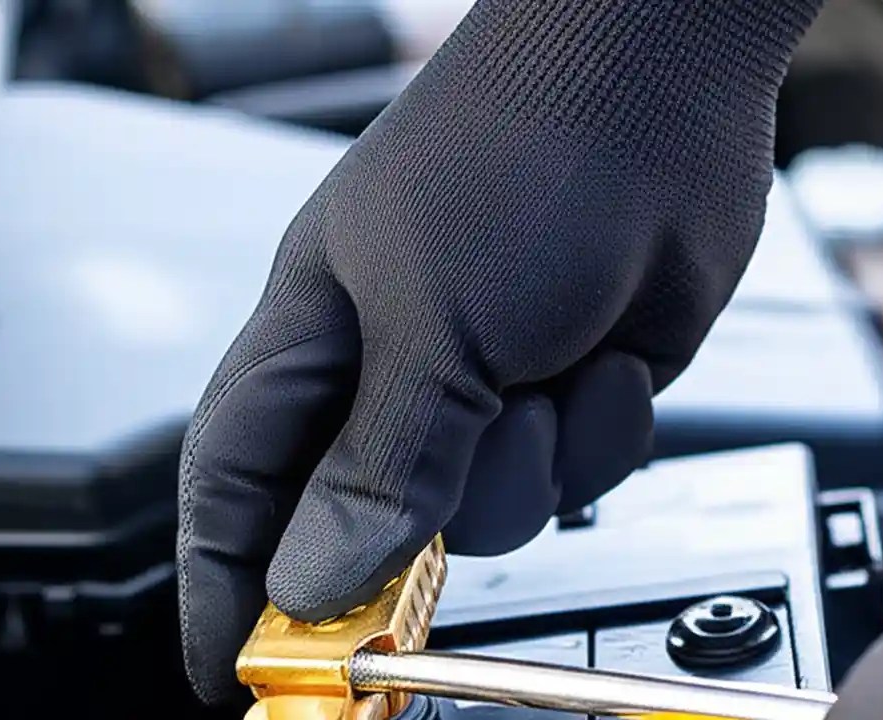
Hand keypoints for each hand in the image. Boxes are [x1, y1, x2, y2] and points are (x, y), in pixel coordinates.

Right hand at [175, 0, 820, 704]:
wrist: (658, 85)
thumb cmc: (518, 150)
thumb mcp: (432, 319)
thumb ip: (380, 460)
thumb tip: (317, 576)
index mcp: (318, 341)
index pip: (236, 486)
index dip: (224, 582)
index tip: (233, 667)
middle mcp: (402, 370)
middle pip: (378, 522)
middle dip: (430, 522)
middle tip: (462, 478)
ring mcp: (496, 382)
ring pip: (495, 510)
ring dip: (538, 462)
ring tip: (557, 371)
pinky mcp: (578, 386)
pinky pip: (580, 473)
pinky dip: (603, 429)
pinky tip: (612, 355)